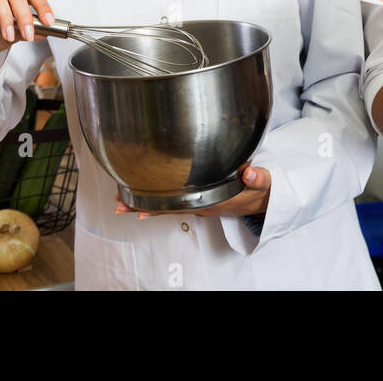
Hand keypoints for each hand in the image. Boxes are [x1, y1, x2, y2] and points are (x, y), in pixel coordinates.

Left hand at [113, 166, 271, 218]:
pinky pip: (173, 202)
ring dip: (144, 204)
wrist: (263, 200)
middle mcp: (202, 205)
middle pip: (167, 208)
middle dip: (142, 206)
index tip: (141, 208)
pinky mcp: (198, 199)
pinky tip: (144, 197)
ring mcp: (198, 204)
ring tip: (122, 202)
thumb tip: (250, 173)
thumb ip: (258, 178)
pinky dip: (156, 200)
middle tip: (119, 205)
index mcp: (213, 201)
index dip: (160, 207)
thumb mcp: (263, 183)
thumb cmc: (259, 190)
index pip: (181, 205)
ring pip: (167, 206)